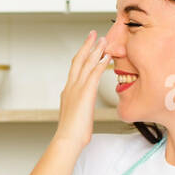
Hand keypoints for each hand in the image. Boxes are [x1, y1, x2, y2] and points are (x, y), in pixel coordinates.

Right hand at [54, 30, 108, 147]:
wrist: (67, 139)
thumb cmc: (72, 133)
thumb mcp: (76, 116)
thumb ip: (80, 108)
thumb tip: (84, 109)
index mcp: (68, 92)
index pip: (75, 69)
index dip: (81, 57)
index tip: (88, 48)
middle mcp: (71, 87)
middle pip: (78, 61)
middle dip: (86, 46)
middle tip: (93, 35)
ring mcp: (77, 88)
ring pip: (86, 63)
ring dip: (95, 50)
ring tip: (103, 39)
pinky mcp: (85, 92)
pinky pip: (94, 73)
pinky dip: (101, 63)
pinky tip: (107, 55)